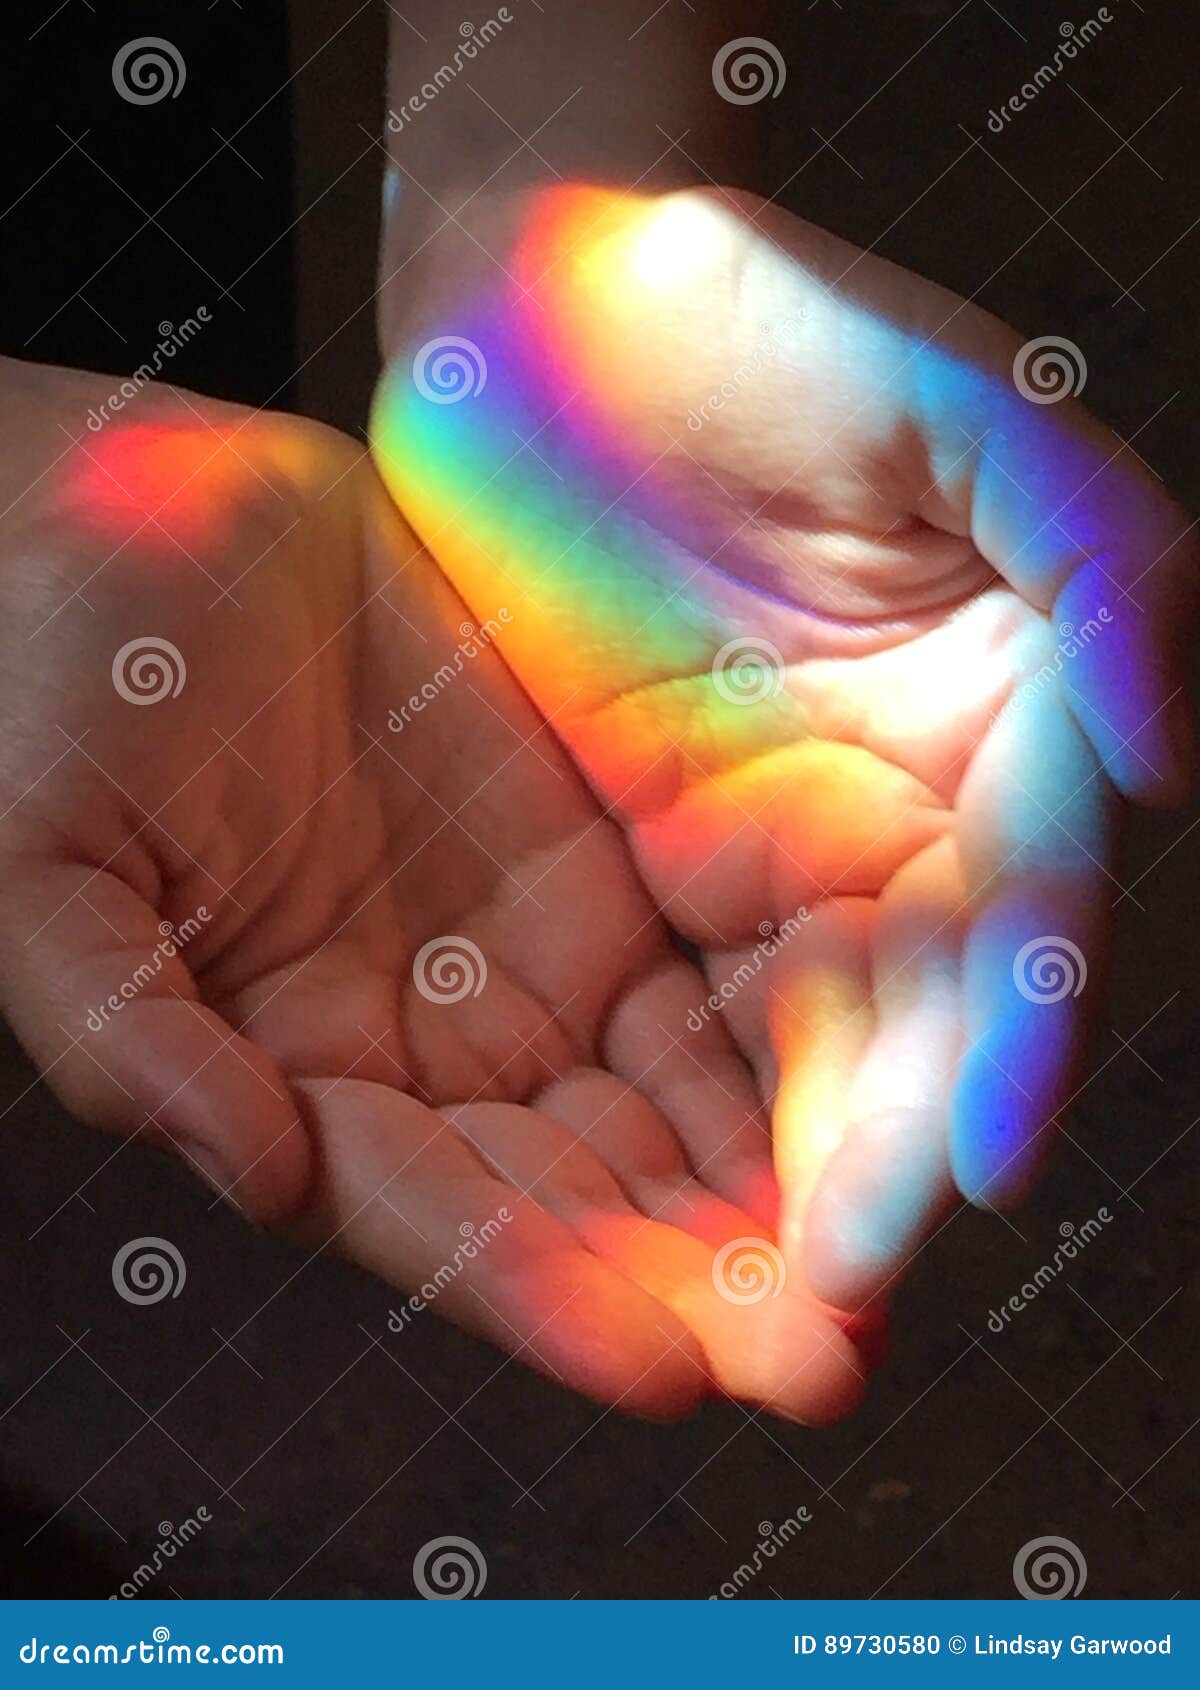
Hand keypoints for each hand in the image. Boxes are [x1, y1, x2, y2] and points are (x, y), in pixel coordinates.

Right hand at [0, 357, 877, 1421]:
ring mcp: (516, 965)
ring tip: (880, 1264)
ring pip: (662, 1110)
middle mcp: (420, 1050)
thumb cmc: (59, 687)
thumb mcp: (53, 870)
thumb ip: (130, 1035)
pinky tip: (875, 1085)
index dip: (543, 1293)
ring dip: (766, 1191)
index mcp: (292, 1079)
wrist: (153, 520)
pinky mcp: (591, 872)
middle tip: (820, 1359)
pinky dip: (783, 1039)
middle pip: (575, 1198)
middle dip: (692, 1283)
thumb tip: (250, 1175)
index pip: (433, 1219)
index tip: (664, 1362)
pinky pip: (705, 977)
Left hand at [371, 185, 1196, 1309]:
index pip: (1026, 919)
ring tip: (751, 1339)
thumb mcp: (950, 401)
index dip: (1016, 1040)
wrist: (542, 314)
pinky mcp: (631, 880)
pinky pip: (656, 1027)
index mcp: (1001, 729)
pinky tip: (637, 1238)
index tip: (981, 1165)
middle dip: (890, 1168)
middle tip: (840, 1318)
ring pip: (794, 1061)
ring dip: (782, 1199)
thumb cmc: (753, 327)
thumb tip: (1167, 764)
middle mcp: (899, 822)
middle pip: (917, 1027)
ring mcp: (762, 862)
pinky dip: (660, 1134)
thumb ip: (1100, 550)